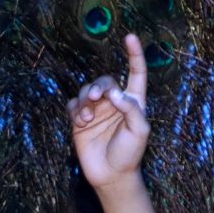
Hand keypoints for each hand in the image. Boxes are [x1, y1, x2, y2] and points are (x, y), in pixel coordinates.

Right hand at [68, 35, 151, 190]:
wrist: (111, 175)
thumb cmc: (130, 154)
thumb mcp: (140, 131)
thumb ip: (131, 108)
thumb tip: (113, 93)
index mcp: (133, 101)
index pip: (136, 73)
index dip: (134, 54)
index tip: (130, 37)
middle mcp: (114, 102)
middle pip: (105, 81)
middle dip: (98, 86)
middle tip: (95, 98)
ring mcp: (97, 111)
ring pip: (86, 91)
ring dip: (85, 101)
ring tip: (87, 117)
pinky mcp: (80, 120)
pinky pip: (73, 105)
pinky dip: (75, 109)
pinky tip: (81, 121)